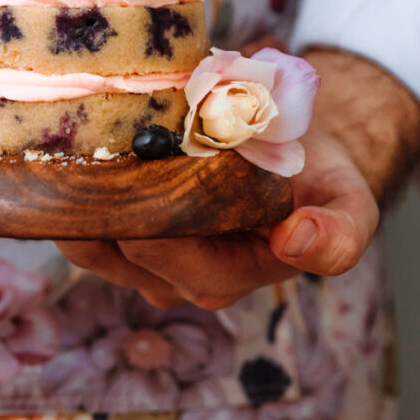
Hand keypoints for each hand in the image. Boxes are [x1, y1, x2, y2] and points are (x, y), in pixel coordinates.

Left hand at [57, 47, 419, 307]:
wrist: (293, 153)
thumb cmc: (317, 180)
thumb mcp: (349, 204)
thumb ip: (338, 234)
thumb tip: (298, 241)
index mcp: (226, 277)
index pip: (170, 259)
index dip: (145, 222)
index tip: (131, 173)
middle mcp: (178, 276)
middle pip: (117, 252)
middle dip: (98, 204)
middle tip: (82, 148)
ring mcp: (144, 256)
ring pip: (89, 240)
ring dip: (75, 197)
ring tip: (70, 143)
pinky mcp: (122, 228)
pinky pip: (83, 218)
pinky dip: (74, 187)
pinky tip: (70, 148)